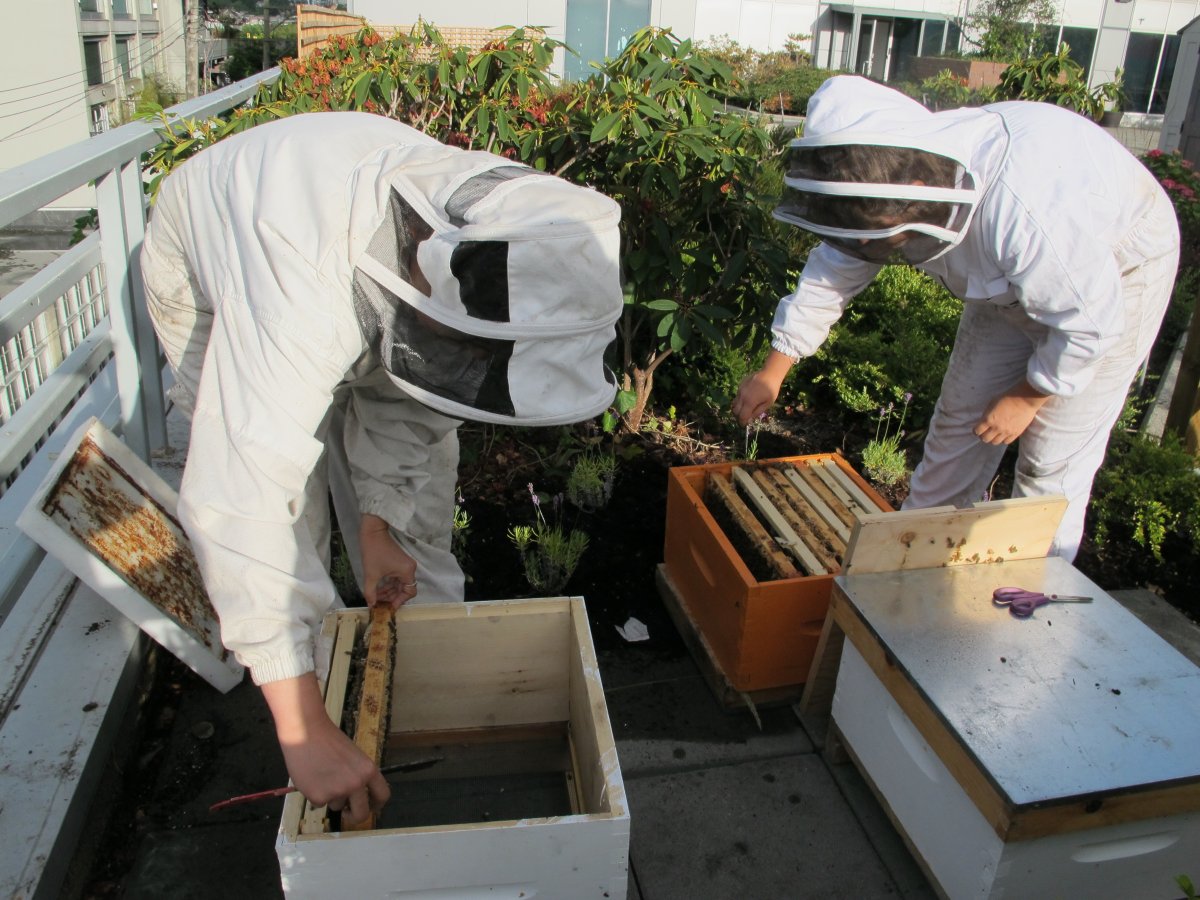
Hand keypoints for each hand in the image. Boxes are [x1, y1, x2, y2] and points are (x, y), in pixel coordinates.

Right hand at [261, 674, 389, 824]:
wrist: (306, 732)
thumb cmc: (329, 741)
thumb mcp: (354, 757)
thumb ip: (359, 776)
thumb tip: (360, 796)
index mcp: (369, 771)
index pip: (383, 795)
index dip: (377, 805)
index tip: (371, 808)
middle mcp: (356, 784)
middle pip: (362, 814)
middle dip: (354, 817)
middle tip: (347, 813)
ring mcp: (338, 792)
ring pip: (337, 806)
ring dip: (330, 797)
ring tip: (321, 775)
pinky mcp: (319, 797)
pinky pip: (319, 803)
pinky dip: (314, 794)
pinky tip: (310, 777)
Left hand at [359, 513, 418, 608]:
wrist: (373, 532)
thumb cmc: (373, 552)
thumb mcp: (371, 575)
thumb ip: (371, 592)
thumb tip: (371, 605)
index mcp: (407, 571)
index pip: (410, 592)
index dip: (400, 601)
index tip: (388, 607)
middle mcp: (409, 569)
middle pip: (404, 589)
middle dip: (391, 597)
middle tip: (379, 603)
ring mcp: (405, 565)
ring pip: (399, 584)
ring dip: (389, 591)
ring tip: (376, 597)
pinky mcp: (400, 562)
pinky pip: (397, 577)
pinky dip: (389, 584)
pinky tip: (378, 589)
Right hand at [732, 350, 795, 425]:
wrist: (769, 374)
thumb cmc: (771, 390)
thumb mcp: (768, 403)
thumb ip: (757, 412)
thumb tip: (750, 419)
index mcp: (749, 402)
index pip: (742, 416)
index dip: (742, 422)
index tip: (744, 425)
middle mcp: (742, 397)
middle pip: (735, 411)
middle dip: (739, 416)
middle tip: (744, 418)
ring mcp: (740, 390)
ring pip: (734, 403)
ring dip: (738, 408)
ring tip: (745, 409)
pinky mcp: (740, 385)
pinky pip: (737, 396)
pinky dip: (740, 400)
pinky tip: (748, 398)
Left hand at [974, 381, 1050, 444]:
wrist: (1025, 399)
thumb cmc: (1008, 398)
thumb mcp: (992, 403)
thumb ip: (986, 414)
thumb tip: (983, 421)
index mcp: (988, 419)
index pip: (977, 431)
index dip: (976, 430)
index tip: (977, 429)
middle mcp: (997, 428)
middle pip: (985, 439)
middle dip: (983, 436)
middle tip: (985, 432)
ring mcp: (1007, 432)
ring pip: (995, 442)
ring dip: (992, 438)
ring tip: (994, 434)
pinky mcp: (1016, 433)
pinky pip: (1006, 442)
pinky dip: (1003, 439)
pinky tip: (1003, 435)